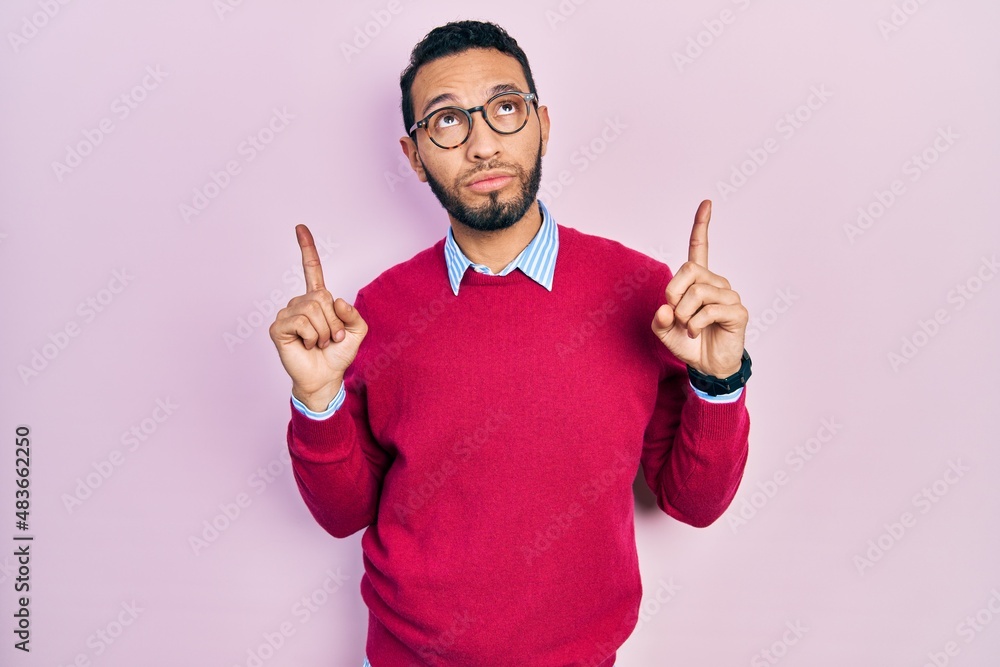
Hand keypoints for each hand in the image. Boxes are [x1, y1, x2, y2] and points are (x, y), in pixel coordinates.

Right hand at [268, 224, 367, 410]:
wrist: (326, 377)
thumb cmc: (338, 354)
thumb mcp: (357, 332)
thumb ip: (354, 315)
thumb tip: (337, 301)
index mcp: (317, 300)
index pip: (311, 270)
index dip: (307, 249)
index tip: (300, 227)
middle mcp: (300, 303)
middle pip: (322, 296)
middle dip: (334, 321)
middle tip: (331, 338)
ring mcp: (287, 314)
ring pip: (313, 309)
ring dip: (325, 331)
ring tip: (320, 343)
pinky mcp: (278, 327)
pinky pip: (302, 321)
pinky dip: (312, 336)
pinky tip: (307, 345)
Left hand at [651, 200, 747, 377]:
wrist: (708, 366)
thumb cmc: (689, 343)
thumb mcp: (664, 331)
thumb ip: (658, 319)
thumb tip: (664, 308)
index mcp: (698, 281)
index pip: (700, 248)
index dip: (701, 226)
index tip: (707, 203)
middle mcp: (715, 283)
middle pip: (689, 270)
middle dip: (674, 292)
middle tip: (674, 313)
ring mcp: (728, 296)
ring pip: (697, 292)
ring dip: (684, 314)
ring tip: (687, 326)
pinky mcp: (737, 311)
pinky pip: (709, 310)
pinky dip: (695, 323)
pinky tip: (695, 332)